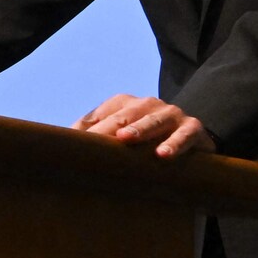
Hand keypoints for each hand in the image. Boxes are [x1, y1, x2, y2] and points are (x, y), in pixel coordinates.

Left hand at [76, 93, 216, 158]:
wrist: (193, 137)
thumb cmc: (147, 138)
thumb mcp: (121, 132)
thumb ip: (94, 133)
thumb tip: (63, 141)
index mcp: (125, 104)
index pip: (104, 115)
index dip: (90, 130)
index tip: (75, 144)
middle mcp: (147, 104)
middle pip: (125, 116)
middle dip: (110, 127)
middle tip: (95, 140)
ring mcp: (171, 114)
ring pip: (154, 121)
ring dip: (139, 129)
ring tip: (125, 138)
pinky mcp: (193, 127)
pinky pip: (184, 135)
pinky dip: (175, 143)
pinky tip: (163, 154)